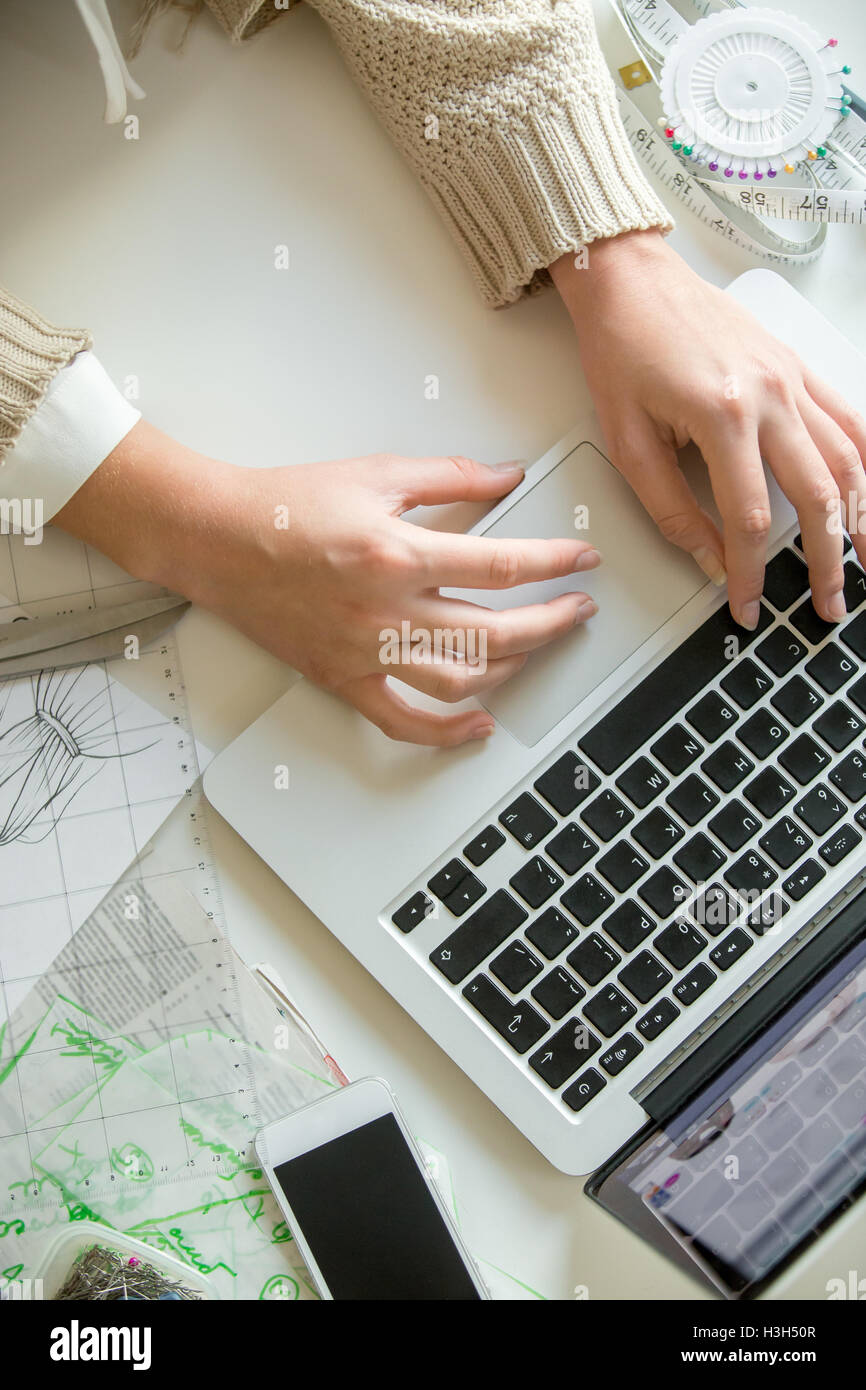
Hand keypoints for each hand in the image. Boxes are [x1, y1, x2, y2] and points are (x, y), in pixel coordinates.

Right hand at [55, 423, 600, 744]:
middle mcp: (384, 612)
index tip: (581, 563)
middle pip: (493, 633)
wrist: (215, 539)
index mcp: (396, 554)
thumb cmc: (285, 504)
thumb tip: (508, 477)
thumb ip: (450, 476)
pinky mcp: (342, 678)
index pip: (499, 566)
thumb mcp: (375, 472)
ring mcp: (364, 653)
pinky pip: (402, 721)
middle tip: (577, 609)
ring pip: (460, 681)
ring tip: (536, 648)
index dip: (552, 565)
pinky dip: (447, 732)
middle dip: (550, 623)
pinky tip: (480, 724)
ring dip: (512, 668)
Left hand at [551, 230, 865, 628]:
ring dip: (860, 517)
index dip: (752, 571)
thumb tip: (706, 557)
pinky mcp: (797, 367)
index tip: (748, 604)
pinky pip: (850, 419)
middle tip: (828, 603)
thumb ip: (669, 506)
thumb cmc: (622, 351)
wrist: (631, 282)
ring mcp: (791, 378)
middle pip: (817, 496)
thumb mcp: (626, 440)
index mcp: (723, 415)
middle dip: (827, 560)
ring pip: (848, 459)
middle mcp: (770, 396)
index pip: (750, 518)